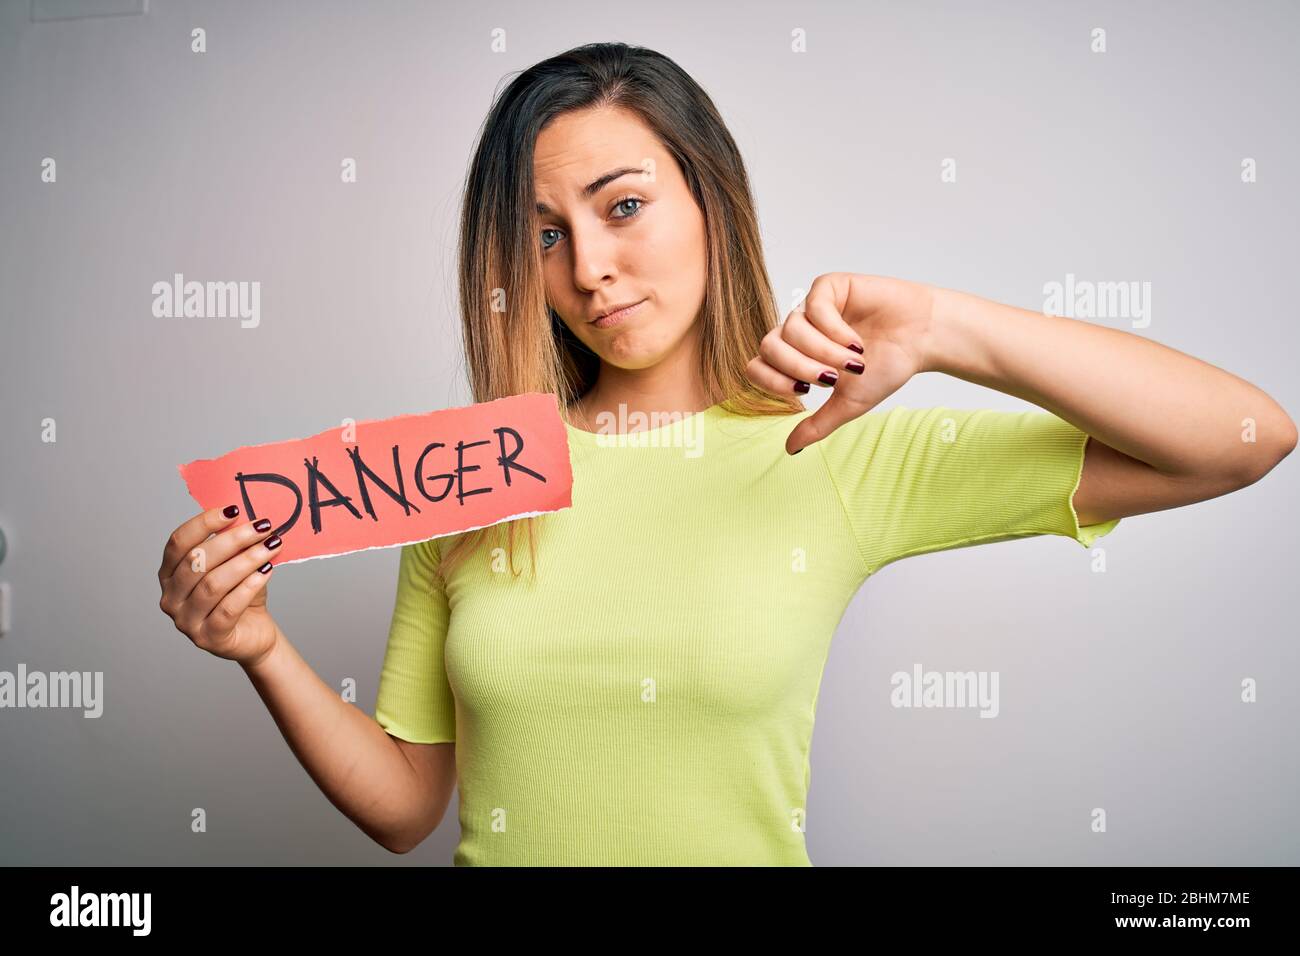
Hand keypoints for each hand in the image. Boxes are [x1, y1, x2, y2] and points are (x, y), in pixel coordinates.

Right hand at [157, 505, 283, 668]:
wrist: (254, 634)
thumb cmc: (241, 596)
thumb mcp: (235, 565)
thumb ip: (235, 546)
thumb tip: (249, 517)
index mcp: (169, 574)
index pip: (178, 543)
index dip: (204, 523)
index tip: (233, 510)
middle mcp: (171, 598)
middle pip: (197, 561)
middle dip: (233, 540)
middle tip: (262, 527)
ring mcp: (186, 621)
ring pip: (213, 584)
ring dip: (246, 561)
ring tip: (271, 547)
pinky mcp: (208, 638)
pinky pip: (228, 608)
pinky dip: (248, 587)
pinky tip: (266, 571)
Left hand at [746, 272, 936, 454]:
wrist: (922, 339)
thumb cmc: (886, 367)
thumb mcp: (848, 403)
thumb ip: (818, 424)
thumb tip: (789, 449)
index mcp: (794, 355)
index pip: (757, 366)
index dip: (772, 381)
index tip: (804, 392)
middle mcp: (797, 329)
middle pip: (769, 347)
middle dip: (799, 367)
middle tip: (831, 379)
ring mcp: (811, 306)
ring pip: (792, 328)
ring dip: (824, 351)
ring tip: (854, 362)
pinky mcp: (830, 286)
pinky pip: (813, 306)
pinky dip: (834, 329)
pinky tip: (856, 342)